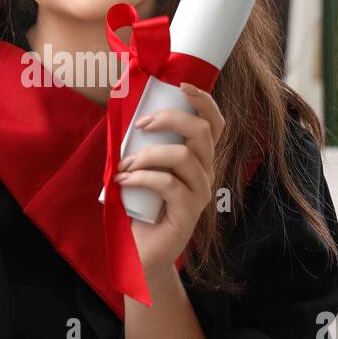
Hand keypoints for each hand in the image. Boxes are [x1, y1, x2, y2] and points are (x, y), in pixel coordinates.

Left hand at [114, 82, 223, 277]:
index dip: (204, 100)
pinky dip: (142, 177)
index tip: (182, 85)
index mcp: (198, 158)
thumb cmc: (139, 207)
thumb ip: (141, 145)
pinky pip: (169, 184)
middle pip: (202, 132)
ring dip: (148, 154)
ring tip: (124, 165)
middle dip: (170, 119)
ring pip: (183, 156)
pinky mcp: (189, 212)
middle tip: (140, 124)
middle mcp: (206, 172)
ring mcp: (200, 193)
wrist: (139, 253)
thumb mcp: (141, 169)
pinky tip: (123, 181)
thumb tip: (124, 114)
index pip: (214, 123)